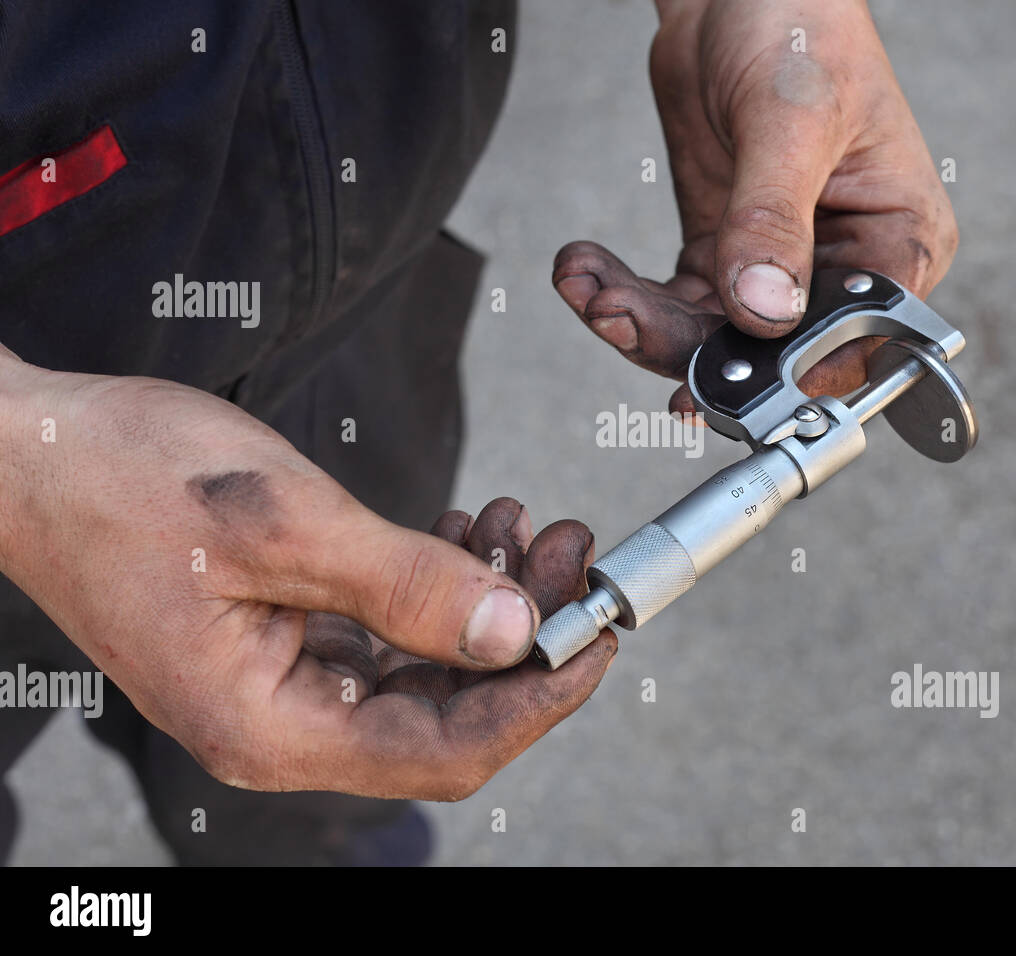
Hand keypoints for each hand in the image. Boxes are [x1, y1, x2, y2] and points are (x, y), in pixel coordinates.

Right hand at [0, 349, 615, 798]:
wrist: (27, 454)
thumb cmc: (120, 479)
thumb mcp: (282, 522)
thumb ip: (406, 585)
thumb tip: (517, 632)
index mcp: (269, 727)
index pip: (444, 750)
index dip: (538, 700)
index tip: (599, 635)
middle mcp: (281, 724)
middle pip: (447, 715)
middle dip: (525, 635)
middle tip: (572, 552)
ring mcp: (283, 685)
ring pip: (425, 672)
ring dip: (489, 604)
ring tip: (527, 526)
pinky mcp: (285, 641)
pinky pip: (389, 636)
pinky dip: (440, 588)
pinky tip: (470, 533)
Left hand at [554, 0, 956, 415]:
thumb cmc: (800, 24)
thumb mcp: (790, 118)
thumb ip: (771, 218)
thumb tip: (763, 310)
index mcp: (896, 242)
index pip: (853, 340)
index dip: (786, 373)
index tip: (709, 381)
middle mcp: (841, 267)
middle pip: (768, 351)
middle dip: (683, 345)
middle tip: (615, 315)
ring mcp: (777, 266)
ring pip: (709, 336)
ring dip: (639, 321)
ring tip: (588, 285)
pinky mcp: (723, 254)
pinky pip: (674, 303)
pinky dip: (623, 295)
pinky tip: (584, 269)